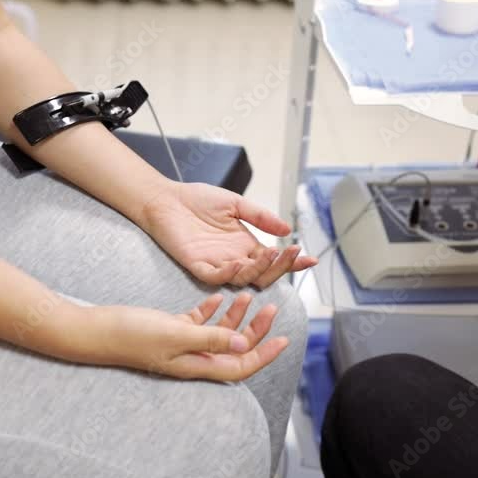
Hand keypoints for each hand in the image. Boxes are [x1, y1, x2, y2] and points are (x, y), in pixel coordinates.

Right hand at [86, 293, 287, 380]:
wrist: (97, 330)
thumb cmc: (132, 335)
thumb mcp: (176, 334)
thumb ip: (210, 339)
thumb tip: (242, 344)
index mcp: (196, 365)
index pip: (240, 366)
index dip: (264, 355)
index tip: (284, 340)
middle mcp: (192, 357)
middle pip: (233, 348)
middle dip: (255, 330)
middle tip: (271, 308)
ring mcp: (181, 343)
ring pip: (218, 332)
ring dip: (235, 315)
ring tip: (246, 295)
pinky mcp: (170, 329)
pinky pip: (199, 321)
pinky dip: (212, 309)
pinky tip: (219, 296)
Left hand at [140, 182, 316, 287]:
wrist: (167, 198)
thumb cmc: (198, 200)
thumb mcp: (236, 204)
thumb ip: (260, 217)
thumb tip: (287, 230)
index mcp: (245, 246)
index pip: (273, 260)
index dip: (291, 262)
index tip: (310, 258)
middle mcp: (234, 258)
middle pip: (264, 274)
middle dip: (280, 266)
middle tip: (291, 254)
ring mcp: (217, 264)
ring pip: (244, 279)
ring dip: (259, 269)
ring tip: (270, 253)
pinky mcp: (198, 266)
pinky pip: (216, 277)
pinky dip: (229, 274)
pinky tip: (239, 264)